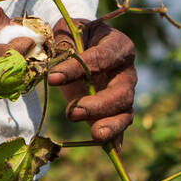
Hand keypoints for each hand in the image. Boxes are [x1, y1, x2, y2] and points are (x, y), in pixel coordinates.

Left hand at [47, 19, 136, 143]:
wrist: (81, 46)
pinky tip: (111, 150)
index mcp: (119, 46)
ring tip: (96, 136)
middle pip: (121, 91)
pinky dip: (116, 138)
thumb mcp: (67, 30)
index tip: (53, 79)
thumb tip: (60, 62)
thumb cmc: (75, 35)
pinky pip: (119, 125)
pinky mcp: (115, 110)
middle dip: (98, 105)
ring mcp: (124, 92)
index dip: (78, 69)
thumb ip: (65, 41)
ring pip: (125, 112)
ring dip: (111, 125)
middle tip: (72, 113)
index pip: (101, 58)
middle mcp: (127, 71)